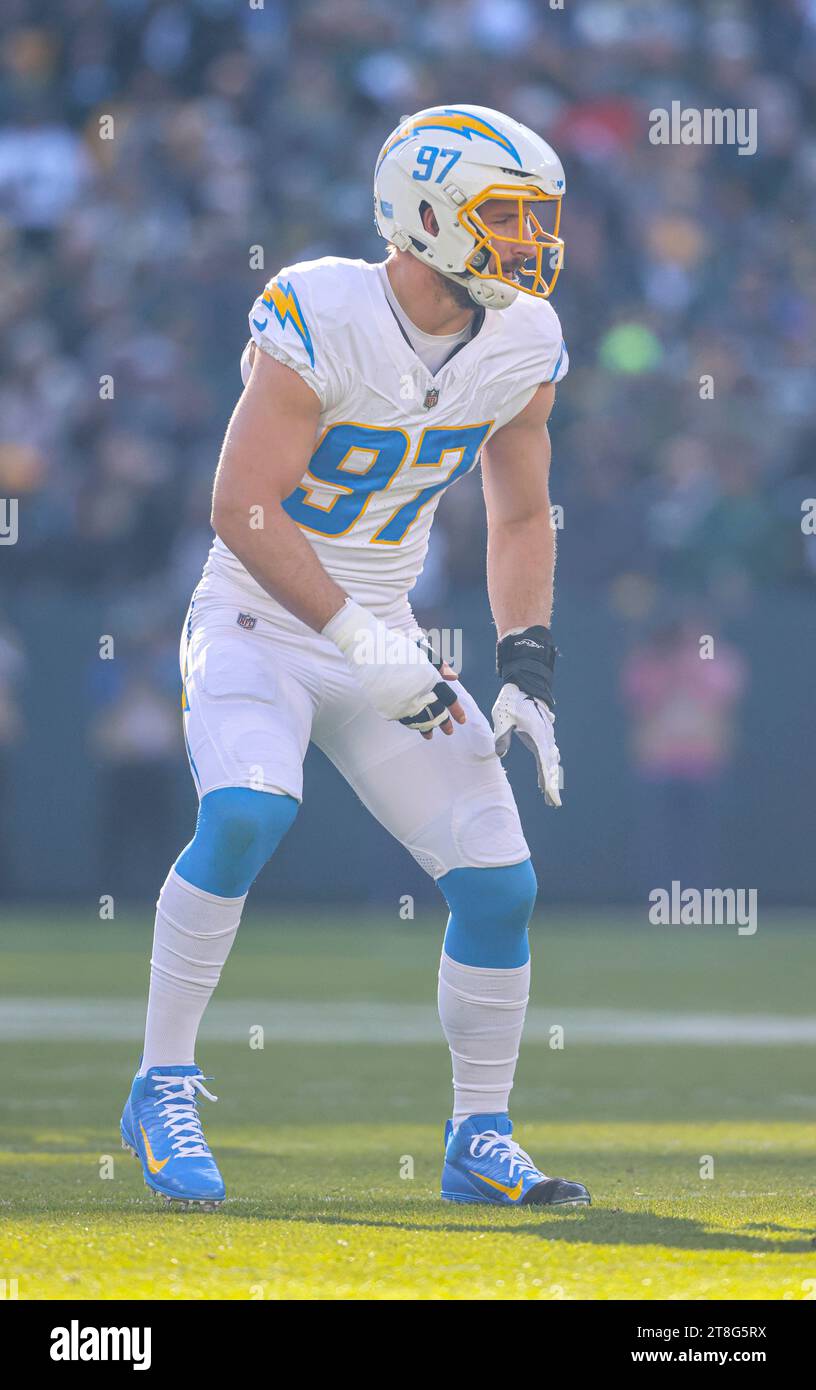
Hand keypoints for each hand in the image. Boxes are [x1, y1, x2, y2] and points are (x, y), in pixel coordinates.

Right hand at [323, 600, 465, 735]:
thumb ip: (439, 665)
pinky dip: (412, 723)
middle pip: (436, 713)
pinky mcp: (388, 709)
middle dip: (444, 723)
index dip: (456, 711)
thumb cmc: (397, 648)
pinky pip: (404, 720)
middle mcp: (418, 693)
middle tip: (449, 731)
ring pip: (420, 721)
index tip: (462, 720)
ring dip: (427, 727)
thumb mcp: (422, 652)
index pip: (448, 699)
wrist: (368, 651)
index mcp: (429, 678)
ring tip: (430, 732)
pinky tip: (415, 724)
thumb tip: (455, 677)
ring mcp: (402, 703)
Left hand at [492, 681, 561, 805]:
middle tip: (554, 804)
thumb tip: (499, 754)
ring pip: (551, 762)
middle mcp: (546, 737)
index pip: (545, 762)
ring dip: (550, 780)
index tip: (552, 794)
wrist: (525, 684)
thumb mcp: (503, 716)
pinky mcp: (541, 736)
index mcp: (538, 734)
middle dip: (553, 785)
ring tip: (549, 798)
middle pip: (551, 766)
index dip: (549, 780)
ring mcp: (546, 736)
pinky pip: (546, 757)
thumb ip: (502, 735)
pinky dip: (546, 770)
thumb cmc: (512, 700)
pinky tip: (542, 782)